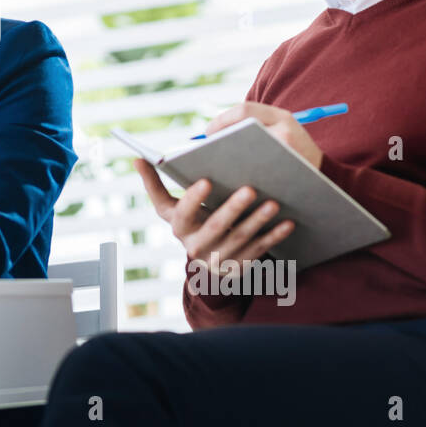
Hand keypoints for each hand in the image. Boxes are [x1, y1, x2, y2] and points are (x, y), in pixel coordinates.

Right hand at [134, 161, 294, 275]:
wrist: (208, 264)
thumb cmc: (192, 222)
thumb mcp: (172, 209)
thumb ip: (156, 185)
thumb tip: (137, 159)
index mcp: (178, 227)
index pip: (180, 213)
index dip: (191, 198)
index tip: (205, 179)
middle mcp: (195, 247)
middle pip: (215, 226)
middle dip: (233, 207)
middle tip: (250, 188)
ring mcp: (218, 260)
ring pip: (240, 239)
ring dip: (257, 221)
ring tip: (273, 202)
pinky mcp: (239, 267)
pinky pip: (259, 252)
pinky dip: (274, 237)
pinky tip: (287, 222)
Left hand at [205, 101, 322, 168]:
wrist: (329, 177)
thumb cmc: (297, 153)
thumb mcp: (284, 130)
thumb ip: (258, 124)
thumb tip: (215, 131)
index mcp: (282, 116)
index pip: (244, 110)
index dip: (221, 121)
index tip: (208, 132)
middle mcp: (286, 130)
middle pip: (242, 130)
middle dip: (221, 139)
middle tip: (207, 150)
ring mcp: (287, 152)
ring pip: (246, 153)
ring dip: (227, 157)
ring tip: (214, 164)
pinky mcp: (287, 174)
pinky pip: (255, 173)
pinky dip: (239, 174)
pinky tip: (228, 180)